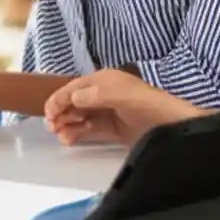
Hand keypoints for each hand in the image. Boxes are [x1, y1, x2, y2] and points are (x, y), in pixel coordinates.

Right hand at [43, 70, 207, 145]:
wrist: (171, 126)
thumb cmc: (145, 105)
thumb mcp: (117, 94)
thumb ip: (93, 95)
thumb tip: (72, 99)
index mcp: (104, 80)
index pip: (74, 88)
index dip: (59, 99)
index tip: (47, 113)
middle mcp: (104, 94)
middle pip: (74, 102)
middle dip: (61, 113)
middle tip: (52, 127)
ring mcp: (109, 112)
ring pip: (80, 117)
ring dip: (67, 124)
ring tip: (60, 135)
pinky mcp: (114, 129)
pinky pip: (90, 129)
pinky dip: (78, 133)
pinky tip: (70, 139)